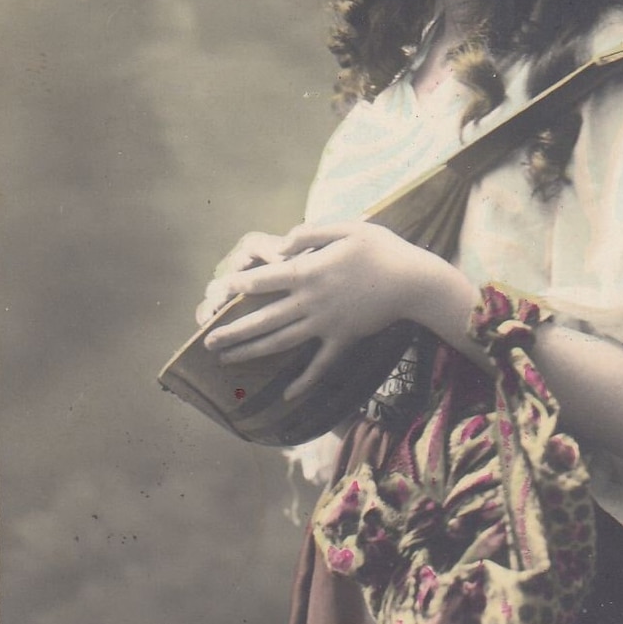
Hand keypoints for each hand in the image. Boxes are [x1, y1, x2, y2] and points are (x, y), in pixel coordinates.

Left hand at [202, 221, 443, 399]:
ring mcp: (326, 324)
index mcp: (310, 271)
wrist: (415, 282)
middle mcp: (311, 301)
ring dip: (252, 352)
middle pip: (264, 318)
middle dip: (233, 331)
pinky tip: (286, 395)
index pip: (265, 280)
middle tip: (207, 342)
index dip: (239, 287)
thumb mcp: (348, 228)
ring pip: (282, 342)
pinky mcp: (344, 340)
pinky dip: (304, 381)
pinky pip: (320, 365)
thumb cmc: (384, 249)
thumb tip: (280, 245)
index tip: (219, 294)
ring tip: (227, 360)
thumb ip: (310, 233)